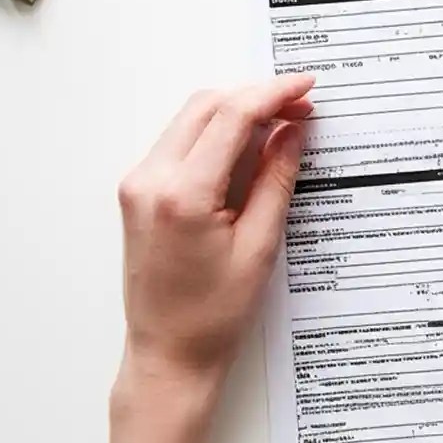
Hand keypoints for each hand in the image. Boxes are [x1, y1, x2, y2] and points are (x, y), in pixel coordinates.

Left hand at [109, 75, 313, 442]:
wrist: (168, 353)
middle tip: (300, 108)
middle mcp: (149, 180)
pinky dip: (216, 133)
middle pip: (206, 106)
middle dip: (256, 98)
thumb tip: (292, 131)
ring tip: (280, 126)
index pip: (230, 116)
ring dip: (236, 112)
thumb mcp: (259, 246)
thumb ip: (275, 179)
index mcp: (181, 195)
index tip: (305, 88)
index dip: (273, 95)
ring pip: (191, 118)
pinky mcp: (138, 191)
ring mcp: (138, 184)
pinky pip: (180, 141)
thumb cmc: (212, 315)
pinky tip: (247, 146)